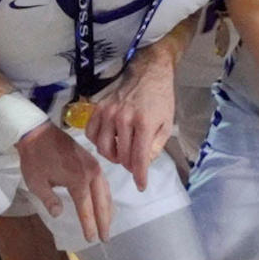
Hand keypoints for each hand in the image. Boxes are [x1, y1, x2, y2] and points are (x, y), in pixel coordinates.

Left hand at [15, 120, 112, 242]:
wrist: (37, 132)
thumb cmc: (35, 158)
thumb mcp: (36, 182)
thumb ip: (49, 200)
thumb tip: (59, 214)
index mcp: (78, 179)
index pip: (86, 208)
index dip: (89, 225)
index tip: (91, 239)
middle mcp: (91, 173)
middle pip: (101, 202)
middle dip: (104, 221)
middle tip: (105, 238)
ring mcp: (94, 165)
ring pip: (106, 192)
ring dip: (108, 209)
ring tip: (107, 225)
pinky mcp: (92, 161)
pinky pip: (103, 183)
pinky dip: (106, 196)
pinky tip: (105, 204)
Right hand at [78, 47, 178, 179]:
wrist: (148, 73)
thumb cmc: (160, 99)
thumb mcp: (167, 124)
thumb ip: (156, 146)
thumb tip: (144, 163)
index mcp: (144, 123)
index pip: (139, 158)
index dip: (140, 176)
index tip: (140, 186)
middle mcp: (124, 118)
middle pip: (121, 156)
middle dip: (128, 165)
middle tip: (134, 164)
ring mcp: (108, 113)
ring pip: (103, 147)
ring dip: (112, 156)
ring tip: (121, 153)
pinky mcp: (98, 108)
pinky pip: (91, 133)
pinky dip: (97, 142)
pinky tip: (108, 141)